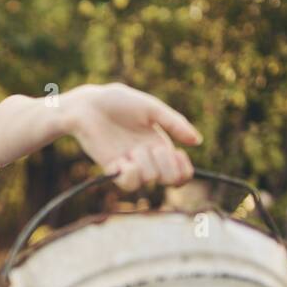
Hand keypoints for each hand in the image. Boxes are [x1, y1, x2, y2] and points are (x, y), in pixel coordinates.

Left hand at [70, 83, 200, 192]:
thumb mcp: (151, 108)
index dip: (184, 171)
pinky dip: (130, 174)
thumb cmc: (119, 102)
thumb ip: (174, 123)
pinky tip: (122, 161)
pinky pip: (129, 184)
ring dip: (144, 165)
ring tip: (131, 150)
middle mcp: (147, 158)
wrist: (88, 105)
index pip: (180, 172)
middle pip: (169, 180)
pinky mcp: (113, 169)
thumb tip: (197, 141)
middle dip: (166, 166)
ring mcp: (130, 164)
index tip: (179, 155)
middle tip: (153, 148)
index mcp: (160, 144)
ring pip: (149, 181)